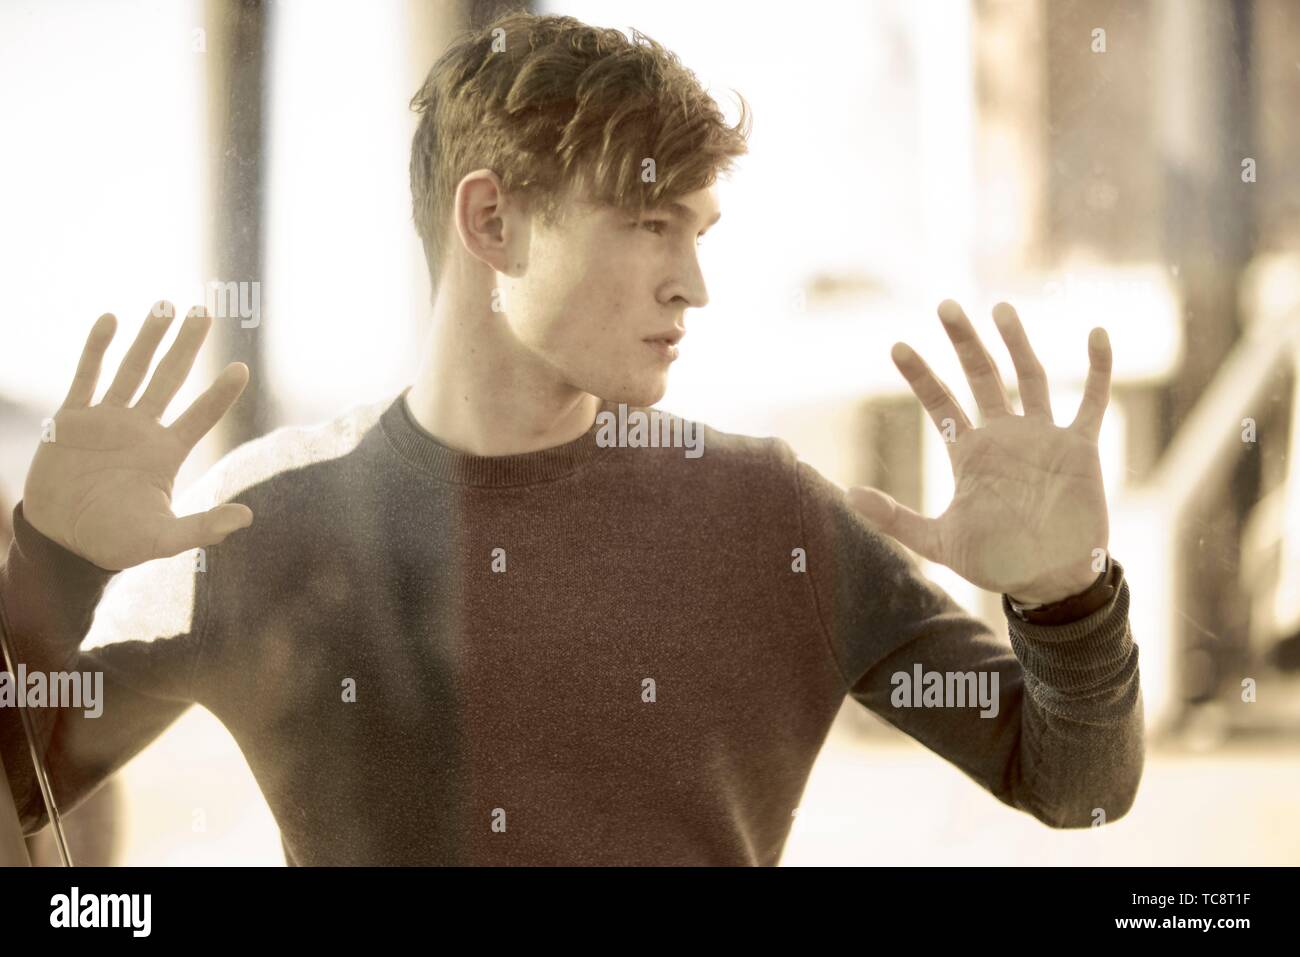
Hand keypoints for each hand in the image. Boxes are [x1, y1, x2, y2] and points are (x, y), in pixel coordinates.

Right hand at [21, 302, 252, 570]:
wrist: (61, 541)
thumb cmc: (114, 542)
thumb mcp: (161, 539)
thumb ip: (201, 529)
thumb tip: (246, 519)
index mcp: (166, 454)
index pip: (201, 415)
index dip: (220, 393)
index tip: (241, 368)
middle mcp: (141, 430)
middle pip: (170, 378)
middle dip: (187, 346)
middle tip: (205, 311)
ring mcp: (107, 421)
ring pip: (132, 370)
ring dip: (148, 339)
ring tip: (165, 305)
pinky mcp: (71, 420)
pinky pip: (86, 376)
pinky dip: (97, 348)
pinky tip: (110, 319)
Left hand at [848, 299, 1110, 604]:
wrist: (1049, 581)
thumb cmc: (996, 562)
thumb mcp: (937, 543)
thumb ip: (894, 519)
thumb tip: (847, 495)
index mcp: (970, 453)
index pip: (940, 403)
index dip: (920, 375)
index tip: (896, 346)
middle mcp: (1004, 437)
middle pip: (981, 376)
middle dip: (964, 342)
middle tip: (945, 305)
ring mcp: (1043, 438)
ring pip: (1030, 377)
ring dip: (1016, 343)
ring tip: (1001, 308)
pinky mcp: (1080, 448)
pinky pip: (1092, 400)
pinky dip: (1098, 369)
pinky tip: (1097, 333)